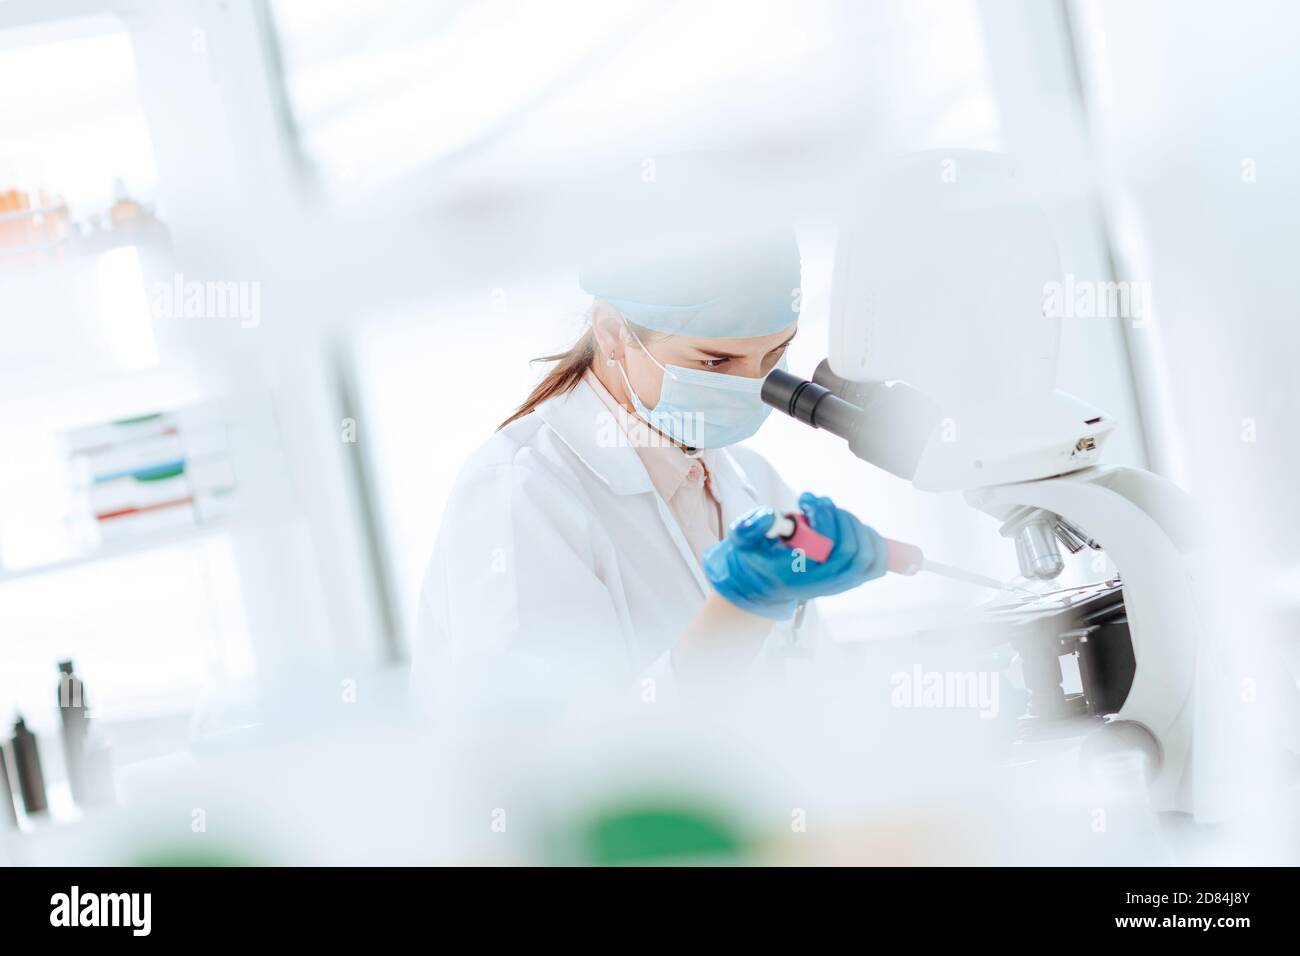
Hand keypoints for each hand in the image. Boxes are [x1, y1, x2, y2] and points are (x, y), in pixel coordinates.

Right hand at [702, 492, 888, 619]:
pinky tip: (854, 527)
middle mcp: (822, 582)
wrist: (765, 584)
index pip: (829, 547)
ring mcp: (839, 583)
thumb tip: (770, 515)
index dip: (824, 517)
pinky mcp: (850, 579)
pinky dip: (873, 541)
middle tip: (820, 503)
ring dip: (854, 524)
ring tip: (833, 514)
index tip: (806, 501)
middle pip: (852, 549)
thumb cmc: (758, 558)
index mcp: (797, 573)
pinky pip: (877, 564)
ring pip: (867, 555)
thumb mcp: (743, 540)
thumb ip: (750, 526)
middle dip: (839, 517)